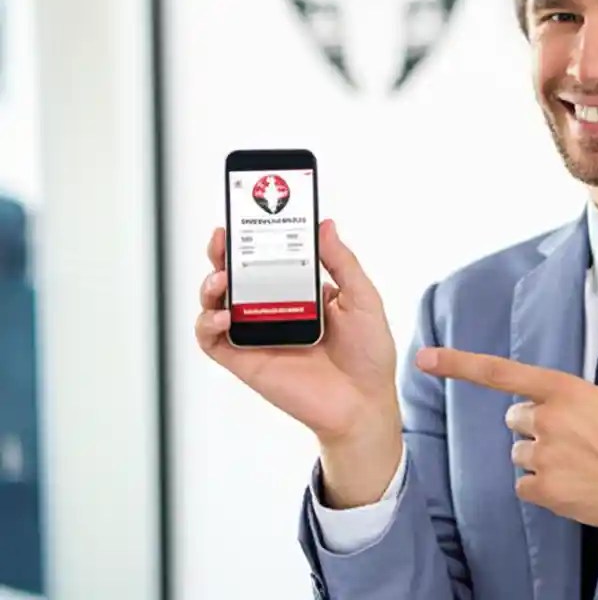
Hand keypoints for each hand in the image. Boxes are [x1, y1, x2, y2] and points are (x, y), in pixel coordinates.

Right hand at [194, 220, 401, 506]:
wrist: (364, 402)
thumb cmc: (368, 353)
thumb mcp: (363, 299)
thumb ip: (342, 262)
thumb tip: (325, 224)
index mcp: (300, 291)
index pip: (269, 257)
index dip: (255, 237)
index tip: (250, 216)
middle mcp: (273, 309)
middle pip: (236, 275)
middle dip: (223, 253)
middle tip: (223, 236)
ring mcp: (256, 334)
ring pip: (216, 303)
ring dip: (210, 286)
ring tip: (221, 278)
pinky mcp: (244, 360)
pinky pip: (212, 340)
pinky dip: (208, 325)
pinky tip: (224, 317)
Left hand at [417, 346, 597, 530]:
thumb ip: (582, 396)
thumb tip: (568, 405)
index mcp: (566, 391)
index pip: (502, 373)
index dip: (459, 364)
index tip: (426, 357)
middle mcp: (549, 420)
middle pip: (515, 418)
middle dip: (535, 425)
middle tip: (570, 437)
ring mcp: (545, 457)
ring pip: (520, 453)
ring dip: (542, 457)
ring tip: (579, 464)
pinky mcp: (546, 491)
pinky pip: (526, 485)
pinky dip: (545, 487)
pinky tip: (574, 484)